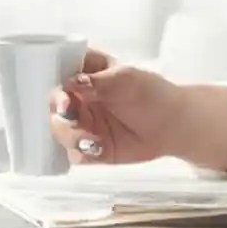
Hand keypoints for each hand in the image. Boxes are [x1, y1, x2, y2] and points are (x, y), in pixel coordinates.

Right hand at [48, 49, 185, 165]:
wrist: (173, 124)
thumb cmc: (150, 93)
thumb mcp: (126, 79)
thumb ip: (98, 81)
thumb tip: (72, 83)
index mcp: (85, 74)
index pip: (59, 74)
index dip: (56, 84)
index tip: (65, 95)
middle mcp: (78, 98)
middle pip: (53, 105)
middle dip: (59, 113)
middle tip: (70, 115)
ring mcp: (82, 124)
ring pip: (60, 130)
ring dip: (69, 135)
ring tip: (90, 140)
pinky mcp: (90, 148)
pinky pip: (74, 153)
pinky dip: (81, 153)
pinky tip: (97, 150)